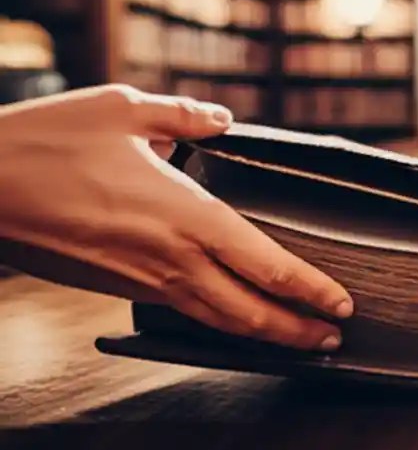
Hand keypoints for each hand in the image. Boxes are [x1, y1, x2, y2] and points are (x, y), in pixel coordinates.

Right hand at [0, 85, 352, 350]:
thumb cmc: (45, 142)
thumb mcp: (122, 108)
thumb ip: (182, 117)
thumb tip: (221, 121)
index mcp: (186, 214)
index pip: (267, 264)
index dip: (310, 289)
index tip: (341, 303)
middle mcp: (172, 256)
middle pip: (250, 310)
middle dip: (297, 329)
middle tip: (333, 339)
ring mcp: (142, 279)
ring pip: (216, 320)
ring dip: (263, 335)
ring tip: (298, 341)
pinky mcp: (116, 286)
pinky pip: (181, 312)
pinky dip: (217, 323)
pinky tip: (230, 319)